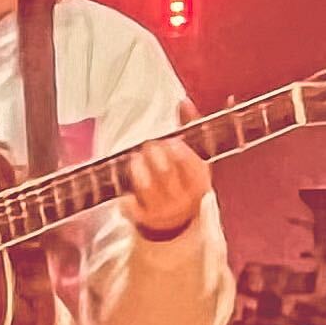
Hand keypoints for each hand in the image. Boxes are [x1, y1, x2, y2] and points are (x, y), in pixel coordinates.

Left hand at [119, 122, 209, 238]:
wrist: (177, 223)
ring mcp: (163, 210)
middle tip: (149, 147)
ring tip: (136, 160)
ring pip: (146, 186)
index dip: (178, 150)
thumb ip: (189, 129)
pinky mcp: (144, 219)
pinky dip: (125, 194)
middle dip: (154, 153)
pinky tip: (127, 187)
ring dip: (137, 168)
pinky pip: (130, 204)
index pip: (191, 164)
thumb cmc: (184, 182)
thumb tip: (184, 101)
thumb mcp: (194, 159)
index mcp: (199, 182)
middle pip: (166, 171)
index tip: (170, 142)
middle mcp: (183, 198)